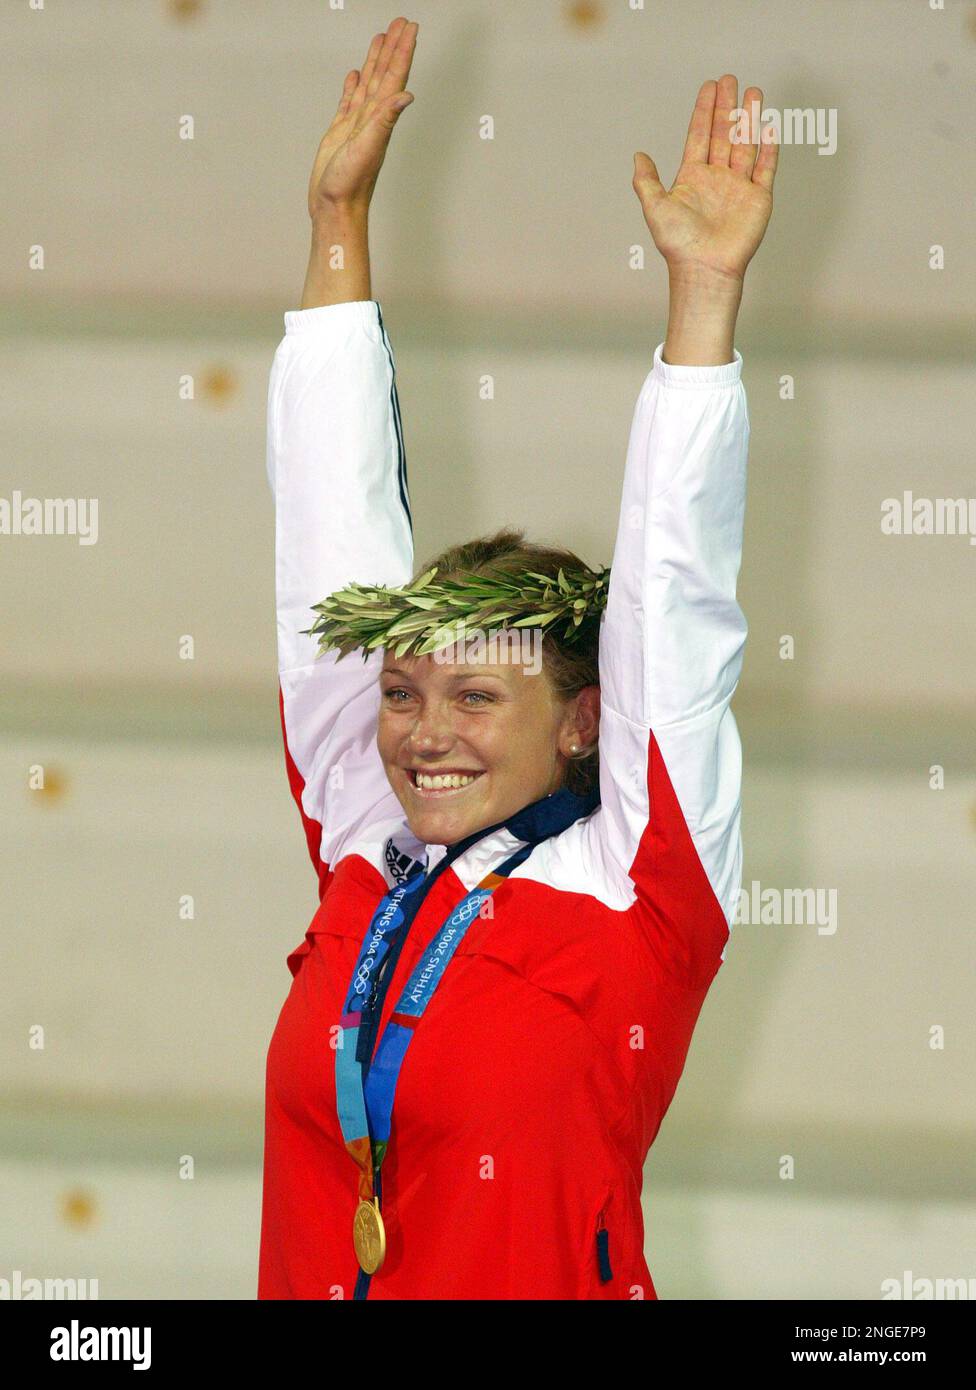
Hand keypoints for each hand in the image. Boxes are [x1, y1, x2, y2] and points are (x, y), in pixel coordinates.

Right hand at [306, 16, 417, 220]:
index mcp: (380, 118)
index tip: (410, 28)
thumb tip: (406, 95)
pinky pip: (349, 101)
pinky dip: (353, 85)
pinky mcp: (341, 132)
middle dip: (393, 47)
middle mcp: (372, 118)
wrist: (335, 207)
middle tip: (400, 21)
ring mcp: (356, 124)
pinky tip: (354, 74)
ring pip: (368, 83)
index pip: (394, 77)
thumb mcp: (369, 148)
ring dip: (375, 61)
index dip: (402, 51)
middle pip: (384, 74)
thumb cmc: (350, 184)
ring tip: (381, 37)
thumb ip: (386, 120)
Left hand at [633, 76, 777, 283]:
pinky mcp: (758, 199)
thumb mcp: (655, 208)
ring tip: (752, 92)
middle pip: (723, 134)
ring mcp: (738, 187)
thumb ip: (646, 181)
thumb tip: (637, 156)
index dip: (704, 111)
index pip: (699, 135)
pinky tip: (768, 127)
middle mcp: (716, 179)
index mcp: (692, 178)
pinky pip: (765, 168)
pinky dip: (768, 148)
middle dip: (726, 107)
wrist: (705, 268)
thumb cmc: (678, 244)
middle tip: (729, 79)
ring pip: (745, 144)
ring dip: (748, 119)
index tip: (709, 87)